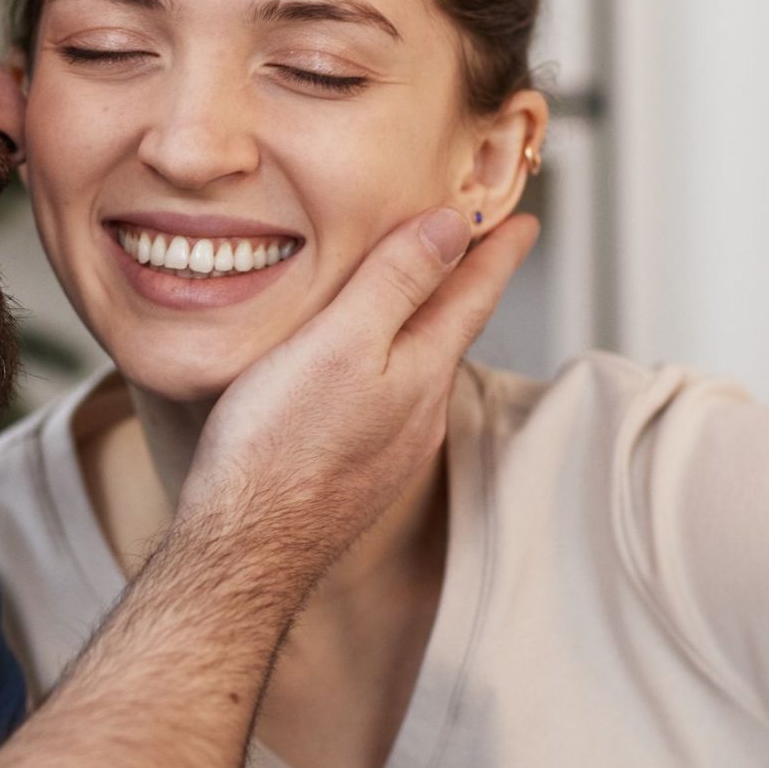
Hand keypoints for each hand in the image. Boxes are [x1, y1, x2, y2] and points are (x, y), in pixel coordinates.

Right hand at [183, 208, 538, 573]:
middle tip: (475, 245)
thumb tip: (452, 226)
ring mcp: (391, 448)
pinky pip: (388, 402)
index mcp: (422, 372)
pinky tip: (362, 369)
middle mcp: (419, 413)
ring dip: (425, 327)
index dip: (497, 252)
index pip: (473, 295)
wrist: (245, 546)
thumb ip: (396, 282)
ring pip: (419, 370)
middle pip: (451, 332)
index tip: (523, 220)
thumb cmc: (279, 445)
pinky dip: (390, 367)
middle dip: (463, 286)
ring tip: (419, 298)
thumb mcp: (340, 342)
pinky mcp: (357, 473)